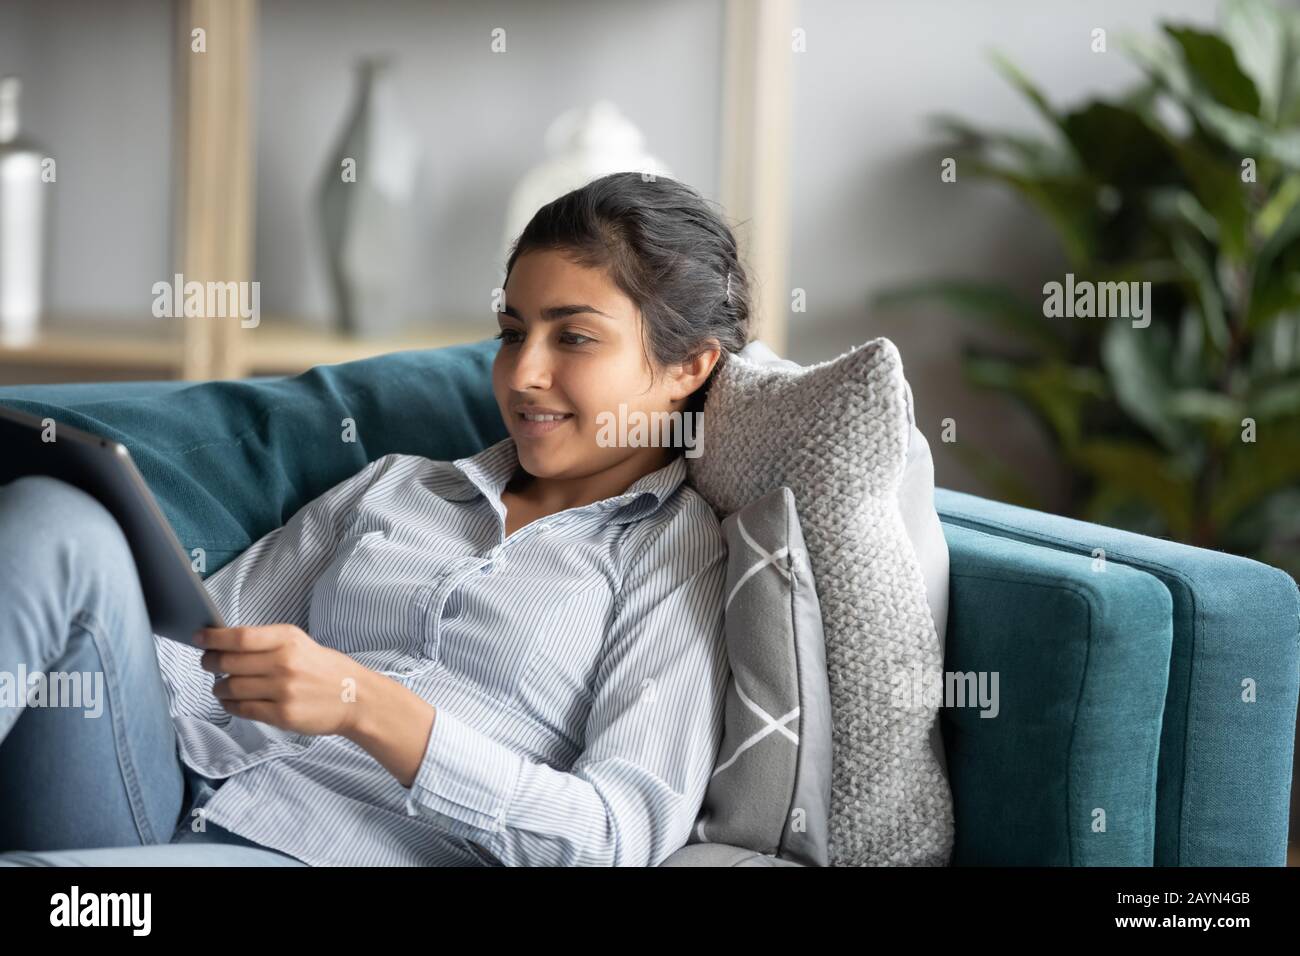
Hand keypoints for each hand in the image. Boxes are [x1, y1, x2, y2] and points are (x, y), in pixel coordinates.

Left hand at [195, 624, 367, 737]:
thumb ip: (266, 642)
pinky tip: (231, 700)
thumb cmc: (324, 669)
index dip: (213, 638)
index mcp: (288, 639)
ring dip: (219, 686)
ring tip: (222, 685)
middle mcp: (285, 663)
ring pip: (231, 687)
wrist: (355, 698)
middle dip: (210, 662)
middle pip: (229, 662)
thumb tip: (224, 643)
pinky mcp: (282, 714)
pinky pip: (242, 709)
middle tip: (207, 662)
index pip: (239, 637)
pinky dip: (230, 704)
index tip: (198, 638)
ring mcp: (283, 690)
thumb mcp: (300, 643)